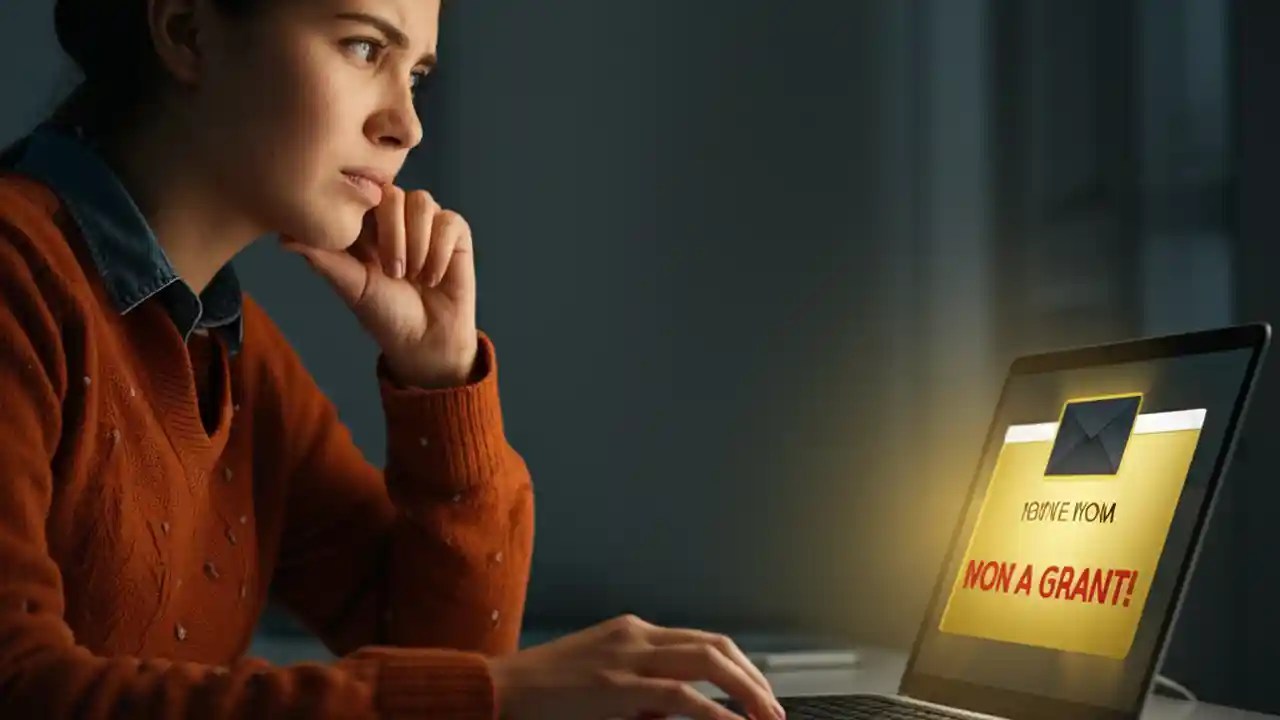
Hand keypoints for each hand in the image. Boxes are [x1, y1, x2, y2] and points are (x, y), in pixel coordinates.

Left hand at [281, 185, 478, 388]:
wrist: (425, 341)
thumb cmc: (384, 314)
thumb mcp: (351, 286)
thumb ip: (322, 258)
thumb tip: (281, 239)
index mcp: (366, 225)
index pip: (362, 194)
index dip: (363, 213)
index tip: (366, 252)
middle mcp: (396, 218)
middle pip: (393, 194)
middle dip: (394, 234)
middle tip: (395, 273)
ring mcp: (427, 223)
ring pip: (422, 202)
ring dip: (418, 243)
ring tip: (414, 276)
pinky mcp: (455, 233)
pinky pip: (449, 221)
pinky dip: (440, 252)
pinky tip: (433, 277)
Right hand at [485, 614, 783, 719]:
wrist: (499, 691)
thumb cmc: (544, 693)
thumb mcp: (601, 680)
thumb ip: (641, 690)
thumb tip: (683, 711)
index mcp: (633, 631)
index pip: (702, 640)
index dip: (739, 666)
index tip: (759, 693)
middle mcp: (635, 636)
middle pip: (715, 646)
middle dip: (753, 678)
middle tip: (774, 710)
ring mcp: (626, 658)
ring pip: (707, 662)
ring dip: (746, 692)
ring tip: (768, 718)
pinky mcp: (616, 688)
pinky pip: (680, 697)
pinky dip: (715, 712)